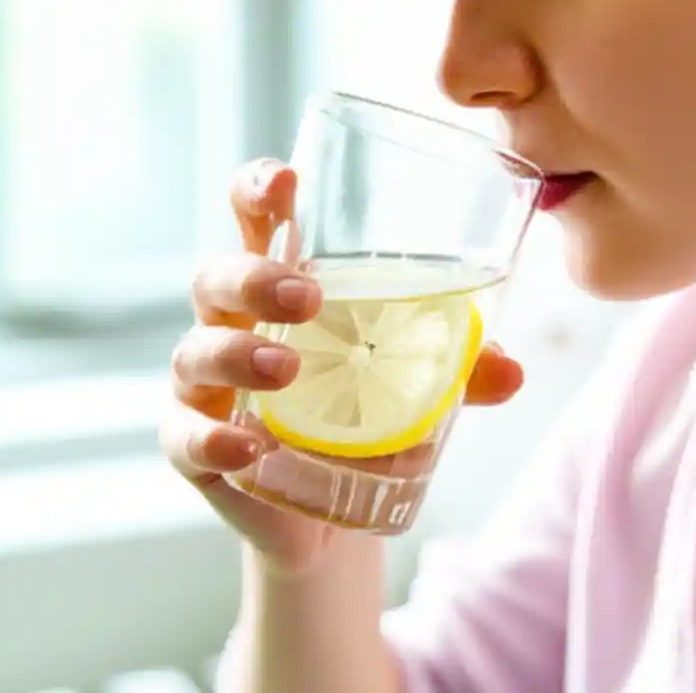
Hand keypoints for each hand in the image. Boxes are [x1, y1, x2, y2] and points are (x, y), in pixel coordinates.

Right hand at [159, 158, 523, 573]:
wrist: (333, 516)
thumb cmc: (364, 422)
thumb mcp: (414, 389)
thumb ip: (458, 371)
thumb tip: (511, 370)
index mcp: (280, 291)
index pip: (255, 222)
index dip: (257, 191)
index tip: (285, 180)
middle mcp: (233, 326)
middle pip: (215, 276)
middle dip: (254, 276)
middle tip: (308, 295)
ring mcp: (206, 387)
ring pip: (195, 351)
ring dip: (237, 353)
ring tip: (286, 369)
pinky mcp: (194, 446)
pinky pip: (184, 437)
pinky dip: (213, 439)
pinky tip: (250, 447)